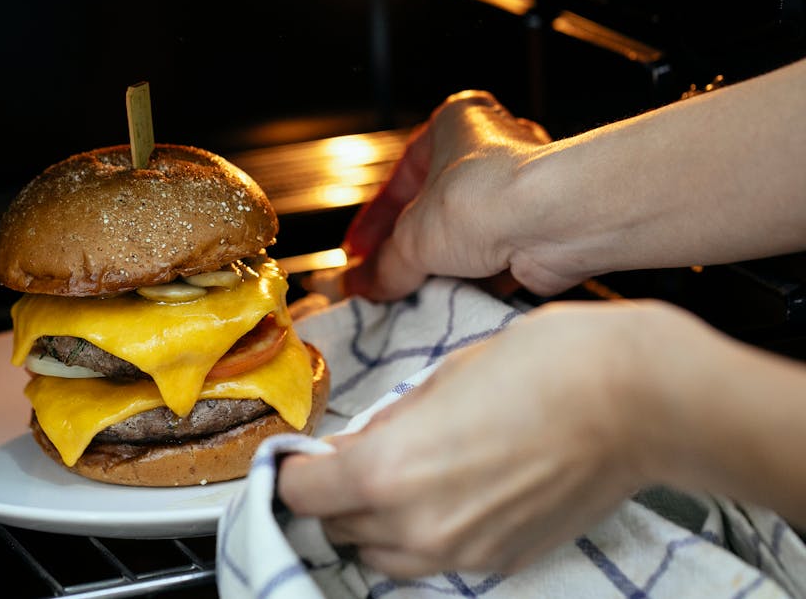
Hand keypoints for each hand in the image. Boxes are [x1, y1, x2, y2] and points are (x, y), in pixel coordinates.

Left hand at [277, 301, 678, 577]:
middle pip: (335, 528)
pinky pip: (433, 560)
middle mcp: (417, 525)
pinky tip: (440, 493)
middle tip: (343, 460)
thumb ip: (387, 423)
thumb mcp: (441, 378)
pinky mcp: (500, 560)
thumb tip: (357, 444)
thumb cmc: (546, 368)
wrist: (637, 399)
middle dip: (330, 494)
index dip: (292, 470)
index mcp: (387, 471)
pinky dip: (419, 534)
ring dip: (369, 523)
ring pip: (380, 556)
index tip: (297, 455)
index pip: (300, 492)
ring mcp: (461, 552)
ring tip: (390, 479)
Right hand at [341, 91, 565, 299]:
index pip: (401, 177)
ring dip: (441, 266)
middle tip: (383, 276)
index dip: (374, 221)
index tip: (358, 253)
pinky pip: (495, 259)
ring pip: (466, 235)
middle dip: (408, 247)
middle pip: (433, 207)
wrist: (557, 222)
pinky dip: (474, 280)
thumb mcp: (412, 238)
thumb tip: (362, 286)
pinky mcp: (541, 228)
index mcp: (455, 123)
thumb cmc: (483, 200)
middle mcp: (491, 149)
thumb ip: (384, 265)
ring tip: (415, 294)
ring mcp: (520, 190)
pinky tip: (452, 300)